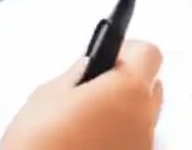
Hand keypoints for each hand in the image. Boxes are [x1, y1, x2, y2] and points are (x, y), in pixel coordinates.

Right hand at [0, 41, 164, 149]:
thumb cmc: (41, 145)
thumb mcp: (48, 95)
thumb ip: (77, 75)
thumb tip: (88, 70)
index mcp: (128, 90)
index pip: (148, 53)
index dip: (127, 50)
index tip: (111, 52)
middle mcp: (144, 119)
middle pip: (149, 86)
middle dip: (125, 82)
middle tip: (92, 88)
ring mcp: (143, 146)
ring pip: (141, 117)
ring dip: (122, 113)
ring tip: (84, 122)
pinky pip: (132, 141)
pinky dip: (117, 137)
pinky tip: (88, 143)